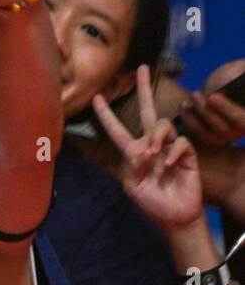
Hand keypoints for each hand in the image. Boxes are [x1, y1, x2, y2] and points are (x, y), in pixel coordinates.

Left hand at [94, 64, 203, 233]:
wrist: (174, 216)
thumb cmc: (151, 202)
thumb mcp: (132, 187)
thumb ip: (132, 167)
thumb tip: (143, 150)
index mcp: (132, 151)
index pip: (117, 129)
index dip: (106, 115)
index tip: (97, 98)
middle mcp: (150, 144)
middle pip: (147, 111)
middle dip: (144, 89)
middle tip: (142, 68)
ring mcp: (169, 147)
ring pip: (163, 125)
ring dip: (158, 137)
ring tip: (155, 155)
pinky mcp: (186, 153)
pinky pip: (180, 143)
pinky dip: (174, 152)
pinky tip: (170, 166)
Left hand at [178, 58, 244, 147]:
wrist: (226, 82)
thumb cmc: (235, 74)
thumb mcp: (239, 70)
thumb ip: (236, 75)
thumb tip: (229, 82)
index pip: (243, 120)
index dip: (228, 110)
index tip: (211, 97)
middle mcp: (244, 129)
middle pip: (226, 130)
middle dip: (207, 112)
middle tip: (195, 94)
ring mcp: (229, 136)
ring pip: (212, 137)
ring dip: (195, 121)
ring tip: (186, 102)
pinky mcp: (214, 137)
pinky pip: (201, 138)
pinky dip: (190, 124)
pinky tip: (184, 108)